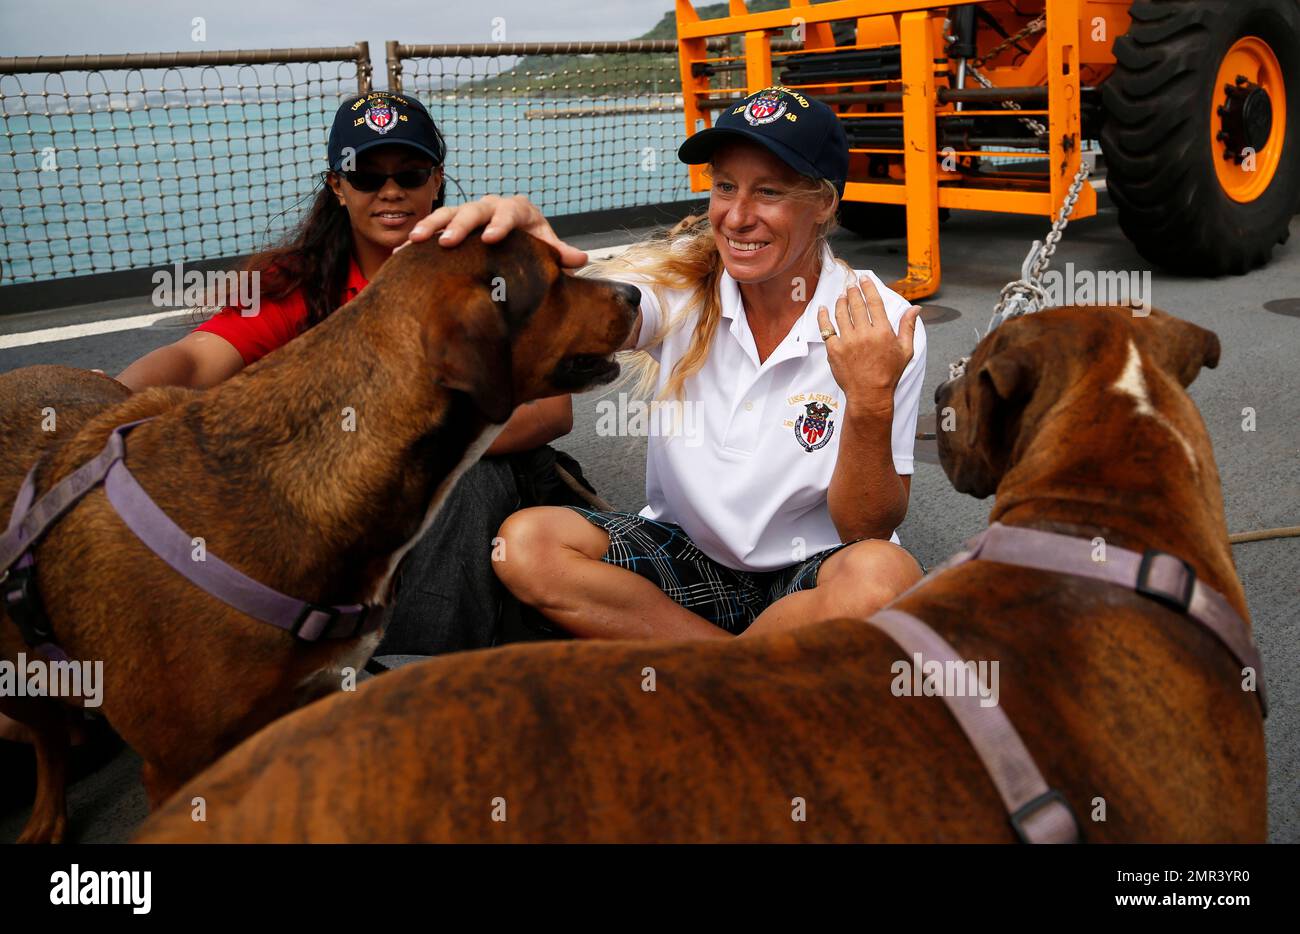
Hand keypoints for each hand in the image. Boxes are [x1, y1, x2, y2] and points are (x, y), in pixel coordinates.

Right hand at [400, 194, 587, 267]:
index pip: (509, 212)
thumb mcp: (547, 247)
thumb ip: (559, 254)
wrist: (515, 237)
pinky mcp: (451, 225)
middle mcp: (491, 206)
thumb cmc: (532, 243)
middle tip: (447, 242)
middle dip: (459, 225)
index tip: (491, 239)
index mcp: (517, 210)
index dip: (500, 224)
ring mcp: (469, 214)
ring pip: (448, 214)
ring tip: (414, 242)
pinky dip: (417, 240)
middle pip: (474, 211)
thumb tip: (580, 260)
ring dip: (431, 227)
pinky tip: (400, 254)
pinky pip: (432, 229)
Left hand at [816, 274, 921, 407]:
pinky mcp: (834, 350)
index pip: (874, 302)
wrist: (869, 394)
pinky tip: (823, 309)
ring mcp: (847, 341)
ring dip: (840, 301)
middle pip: (856, 305)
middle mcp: (864, 334)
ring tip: (841, 296)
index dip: (868, 288)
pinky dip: (823, 317)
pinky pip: (826, 329)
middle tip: (851, 285)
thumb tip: (915, 308)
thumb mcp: (905, 350)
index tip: (864, 280)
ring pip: (841, 314)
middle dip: (853, 291)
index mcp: (882, 332)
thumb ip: (908, 327)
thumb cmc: (889, 374)